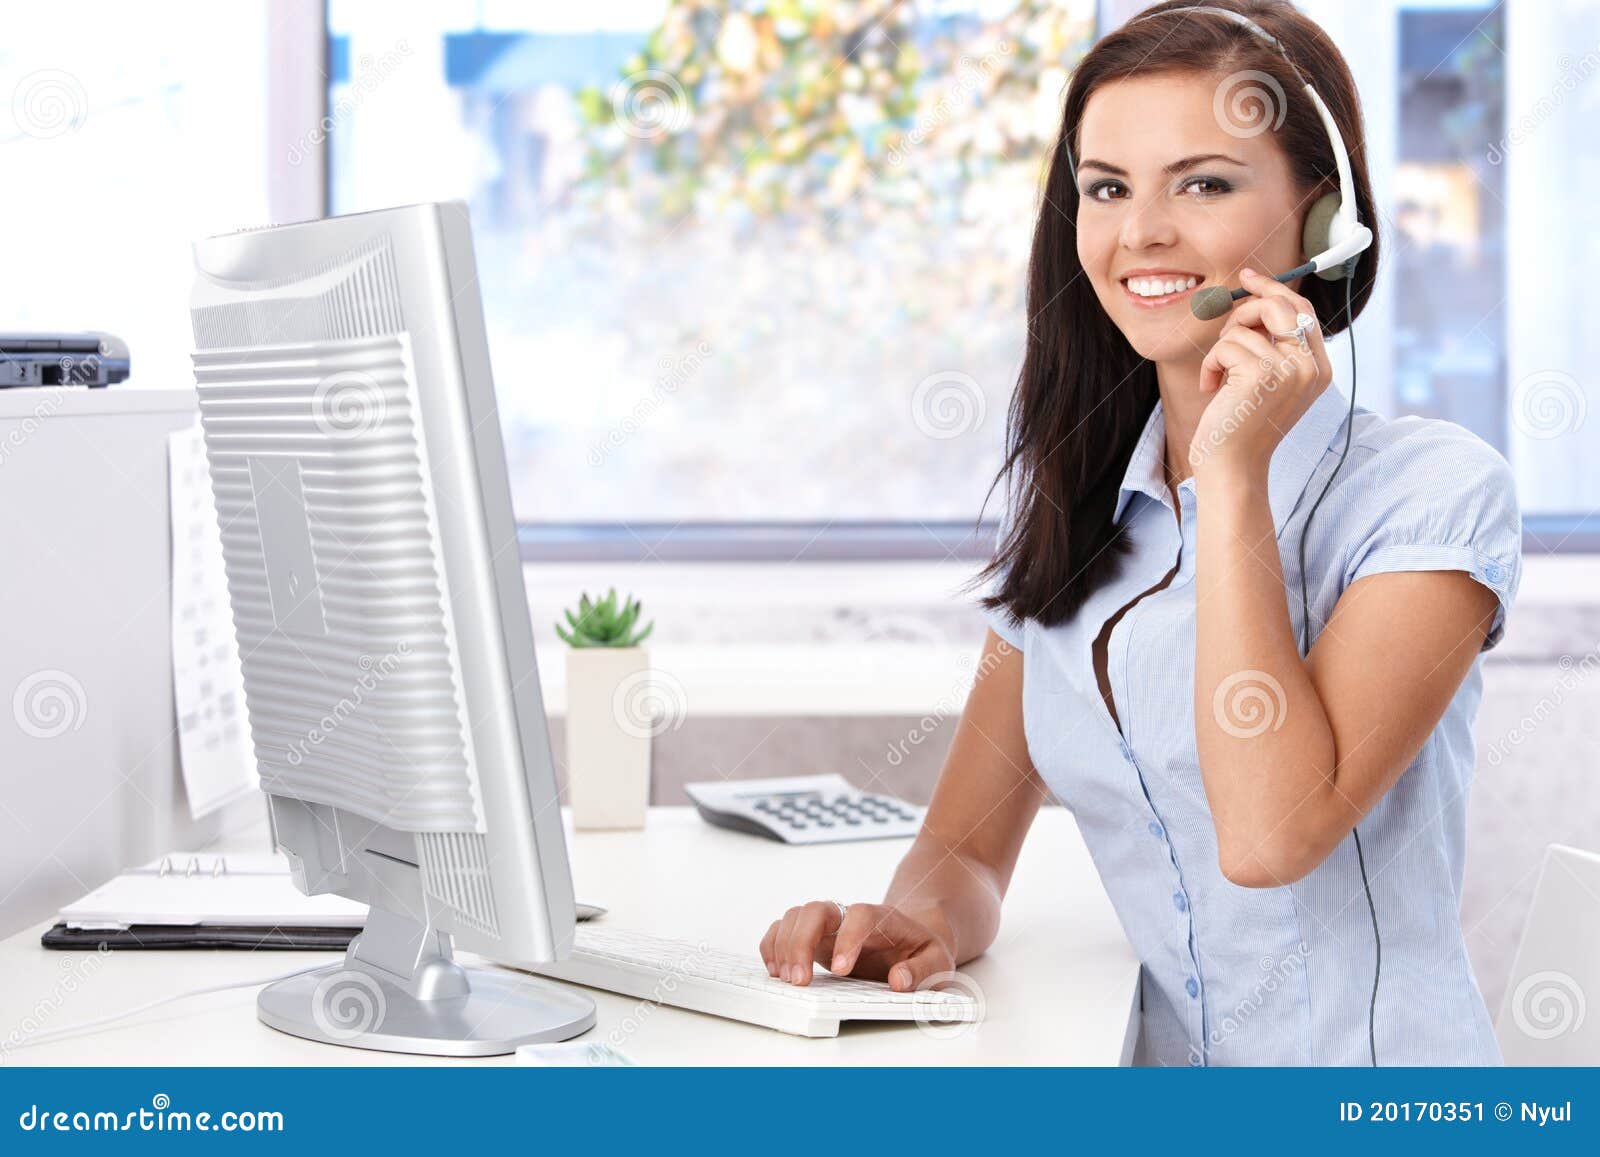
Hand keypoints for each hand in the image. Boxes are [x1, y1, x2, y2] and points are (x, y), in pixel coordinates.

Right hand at [758, 900, 955, 990]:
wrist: (910, 939)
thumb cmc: (921, 950)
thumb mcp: (937, 961)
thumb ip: (921, 971)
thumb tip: (898, 981)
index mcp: (882, 918)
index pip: (860, 916)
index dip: (848, 939)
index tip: (841, 970)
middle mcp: (849, 915)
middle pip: (816, 910)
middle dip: (801, 942)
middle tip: (800, 981)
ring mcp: (828, 924)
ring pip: (796, 916)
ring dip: (784, 946)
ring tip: (788, 980)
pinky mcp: (812, 936)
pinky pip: (783, 929)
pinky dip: (773, 946)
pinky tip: (776, 970)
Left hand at [1191, 267, 1333, 475]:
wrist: (1231, 466)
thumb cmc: (1240, 425)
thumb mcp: (1265, 382)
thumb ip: (1272, 346)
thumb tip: (1255, 299)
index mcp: (1319, 369)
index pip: (1303, 310)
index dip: (1274, 289)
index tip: (1249, 278)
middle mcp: (1311, 368)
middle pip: (1280, 305)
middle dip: (1244, 310)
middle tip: (1224, 333)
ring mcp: (1290, 370)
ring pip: (1244, 327)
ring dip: (1220, 349)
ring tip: (1218, 378)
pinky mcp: (1261, 374)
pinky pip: (1226, 345)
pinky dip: (1210, 364)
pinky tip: (1210, 388)